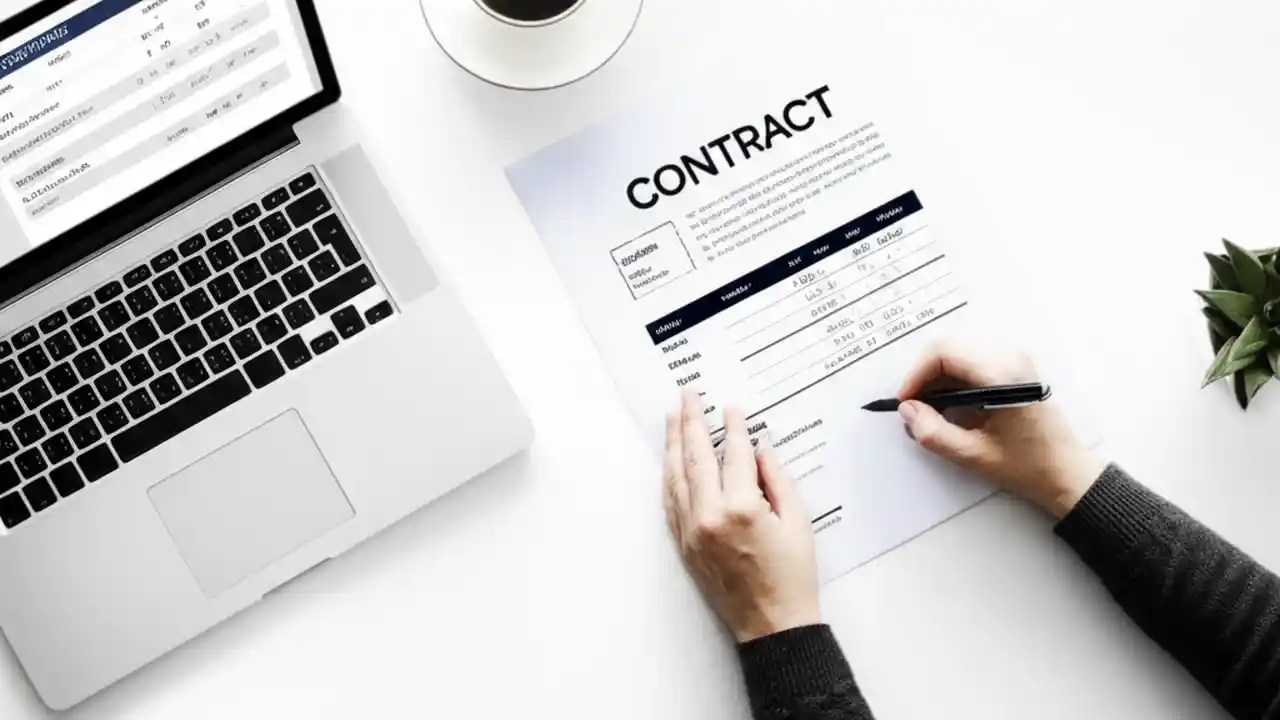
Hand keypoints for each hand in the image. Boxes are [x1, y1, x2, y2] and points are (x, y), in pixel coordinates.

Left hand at [663, 390, 820, 642]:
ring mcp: (692, 531)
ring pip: (676, 476)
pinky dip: (670, 476)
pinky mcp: (685, 544)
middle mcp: (710, 516)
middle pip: (696, 457)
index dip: (734, 427)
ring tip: (674, 417)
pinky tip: (671, 460)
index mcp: (742, 508)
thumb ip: (777, 479)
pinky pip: (671, 502)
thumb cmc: (792, 577)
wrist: (773, 625)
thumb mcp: (798, 522)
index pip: (734, 454)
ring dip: (674, 443)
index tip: (731, 407)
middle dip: (692, 422)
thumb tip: (760, 448)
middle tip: (688, 396)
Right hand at [897, 340, 1104, 518]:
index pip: (943, 352)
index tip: (906, 402)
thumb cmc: (1028, 466)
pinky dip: (951, 381)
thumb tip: (907, 411)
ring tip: (931, 412)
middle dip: (923, 377)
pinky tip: (950, 408)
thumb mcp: (974, 455)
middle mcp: (1009, 358)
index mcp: (1002, 375)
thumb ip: (934, 433)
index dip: (916, 374)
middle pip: (948, 348)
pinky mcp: (1012, 368)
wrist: (1067, 472)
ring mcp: (1013, 360)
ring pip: (956, 354)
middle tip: (915, 409)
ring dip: (936, 379)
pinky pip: (970, 362)